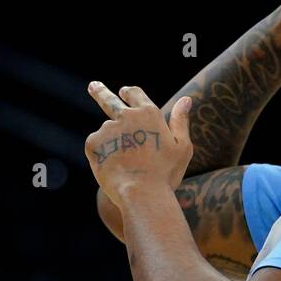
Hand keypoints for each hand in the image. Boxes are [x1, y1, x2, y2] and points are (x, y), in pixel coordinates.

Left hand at [85, 83, 192, 200]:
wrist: (141, 193)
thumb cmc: (166, 173)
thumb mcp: (182, 147)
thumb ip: (181, 121)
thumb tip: (186, 99)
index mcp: (149, 113)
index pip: (135, 94)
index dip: (130, 93)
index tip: (124, 91)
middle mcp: (126, 116)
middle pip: (109, 99)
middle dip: (100, 91)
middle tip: (93, 86)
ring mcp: (107, 128)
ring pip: (107, 132)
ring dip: (112, 142)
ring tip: (124, 165)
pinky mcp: (93, 143)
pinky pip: (96, 146)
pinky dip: (102, 154)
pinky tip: (113, 167)